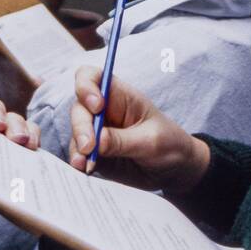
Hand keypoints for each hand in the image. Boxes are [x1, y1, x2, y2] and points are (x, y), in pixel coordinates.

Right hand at [66, 65, 208, 192]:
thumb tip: (95, 142)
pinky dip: (79, 160)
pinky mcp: (94, 153)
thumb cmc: (169, 145)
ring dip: (77, 147)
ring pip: (75, 133)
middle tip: (89, 147)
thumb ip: (122, 141)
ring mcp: (96, 132)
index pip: (92, 78)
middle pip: (79, 108)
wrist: (175, 171)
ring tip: (84, 163)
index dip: (86, 86)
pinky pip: (78, 154)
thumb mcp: (151, 141)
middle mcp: (103, 111)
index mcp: (120, 96)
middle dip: (81, 126)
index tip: (96, 106)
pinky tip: (85, 168)